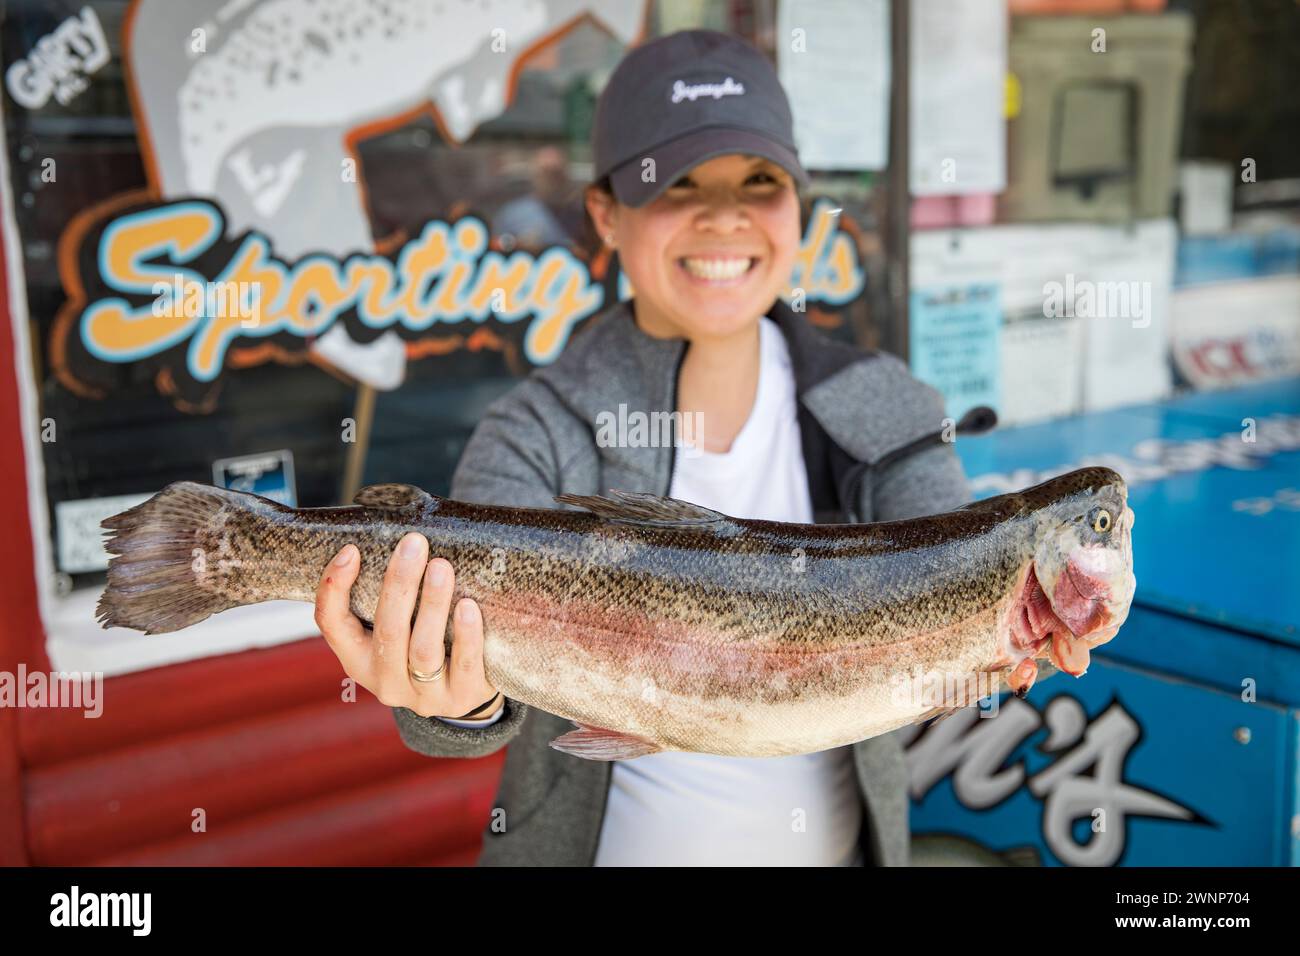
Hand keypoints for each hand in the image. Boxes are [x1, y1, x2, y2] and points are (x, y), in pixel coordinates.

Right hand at [314, 532, 502, 720]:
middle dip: (399, 585)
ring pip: (423, 650)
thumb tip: (400, 532)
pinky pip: (464, 665)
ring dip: (432, 605)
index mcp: (357, 659)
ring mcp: (424, 696)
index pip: (331, 624)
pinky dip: (466, 635)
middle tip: (414, 544)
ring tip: (442, 567)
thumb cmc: (423, 641)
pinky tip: (468, 606)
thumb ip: (391, 591)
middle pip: (386, 632)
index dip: (334, 588)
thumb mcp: (398, 625)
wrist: (465, 693)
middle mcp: (385, 681)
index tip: (351, 550)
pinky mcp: (462, 698)